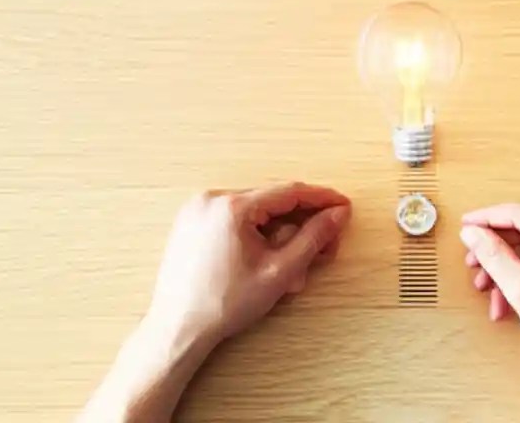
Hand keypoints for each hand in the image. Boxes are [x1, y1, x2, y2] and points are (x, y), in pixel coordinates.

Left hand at [148, 183, 351, 343]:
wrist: (179, 328)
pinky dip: (255, 235)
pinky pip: (233, 220)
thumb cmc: (221, 305)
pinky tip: (266, 260)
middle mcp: (211, 200)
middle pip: (272, 203)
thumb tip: (336, 215)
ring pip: (254, 213)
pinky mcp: (191, 223)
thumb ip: (313, 238)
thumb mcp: (279, 271)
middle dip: (300, 225)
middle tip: (323, 246)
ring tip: (290, 267)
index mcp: (232, 207)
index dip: (321, 199)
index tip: (341, 206)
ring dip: (278, 235)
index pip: (290, 192)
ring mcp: (197, 210)